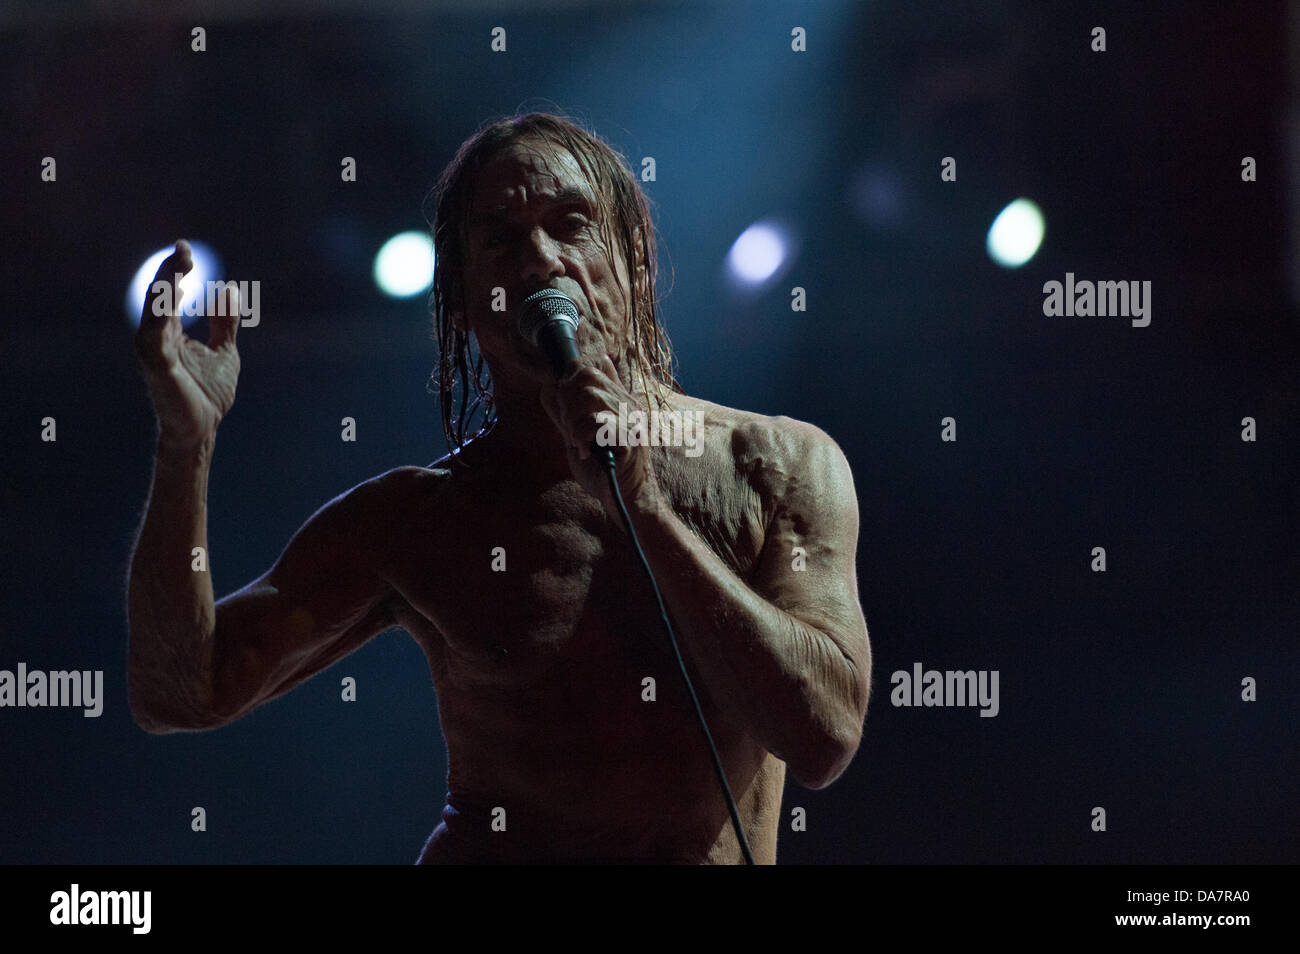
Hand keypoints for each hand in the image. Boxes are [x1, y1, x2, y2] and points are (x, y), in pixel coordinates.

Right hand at [133, 240, 240, 449]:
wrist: (202, 428)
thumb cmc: (207, 393)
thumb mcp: (223, 350)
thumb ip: (223, 322)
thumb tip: (229, 288)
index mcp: (169, 332)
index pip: (168, 293)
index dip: (175, 270)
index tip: (185, 248)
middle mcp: (156, 338)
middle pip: (158, 297)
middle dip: (169, 272)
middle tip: (183, 251)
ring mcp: (154, 352)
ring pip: (154, 313)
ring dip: (164, 289)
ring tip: (177, 268)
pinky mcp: (157, 368)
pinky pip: (156, 339)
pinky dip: (161, 318)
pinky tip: (172, 298)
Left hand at [539, 354, 664, 523]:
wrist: (627, 500)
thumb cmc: (602, 470)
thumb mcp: (576, 435)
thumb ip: (565, 411)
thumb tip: (550, 385)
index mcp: (619, 399)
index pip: (589, 366)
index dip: (568, 380)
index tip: (564, 407)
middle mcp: (628, 403)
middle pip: (587, 374)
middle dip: (567, 400)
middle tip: (570, 428)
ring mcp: (632, 418)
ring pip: (589, 395)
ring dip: (573, 420)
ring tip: (578, 441)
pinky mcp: (630, 437)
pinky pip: (595, 421)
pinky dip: (581, 435)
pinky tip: (585, 450)